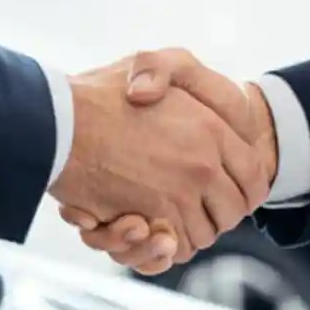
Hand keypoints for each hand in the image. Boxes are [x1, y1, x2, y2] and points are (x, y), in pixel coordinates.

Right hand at [49, 55, 271, 265]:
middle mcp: (204, 163)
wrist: (53, 121)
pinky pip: (173, 248)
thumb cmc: (99, 91)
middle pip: (233, 213)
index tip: (226, 194)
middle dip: (217, 217)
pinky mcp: (151, 218)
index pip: (255, 178)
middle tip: (193, 209)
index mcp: (213, 128)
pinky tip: (141, 226)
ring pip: (204, 235)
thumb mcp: (153, 62)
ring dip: (185, 233)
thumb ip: (187, 76)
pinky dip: (160, 247)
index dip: (244, 191)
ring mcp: (179, 193)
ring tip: (160, 216)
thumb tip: (199, 112)